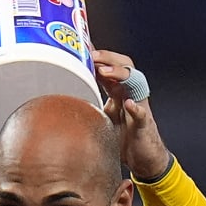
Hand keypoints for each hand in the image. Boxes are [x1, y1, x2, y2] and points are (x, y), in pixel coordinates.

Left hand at [92, 50, 168, 180]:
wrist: (142, 157)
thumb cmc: (122, 137)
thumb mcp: (101, 118)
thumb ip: (88, 106)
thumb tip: (62, 100)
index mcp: (118, 92)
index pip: (109, 67)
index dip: (97, 57)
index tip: (82, 48)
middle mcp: (130, 94)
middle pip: (124, 66)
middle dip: (109, 58)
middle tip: (92, 55)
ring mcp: (139, 107)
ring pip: (136, 82)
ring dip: (121, 74)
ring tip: (106, 71)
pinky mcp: (144, 124)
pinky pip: (142, 113)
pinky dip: (136, 108)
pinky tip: (129, 105)